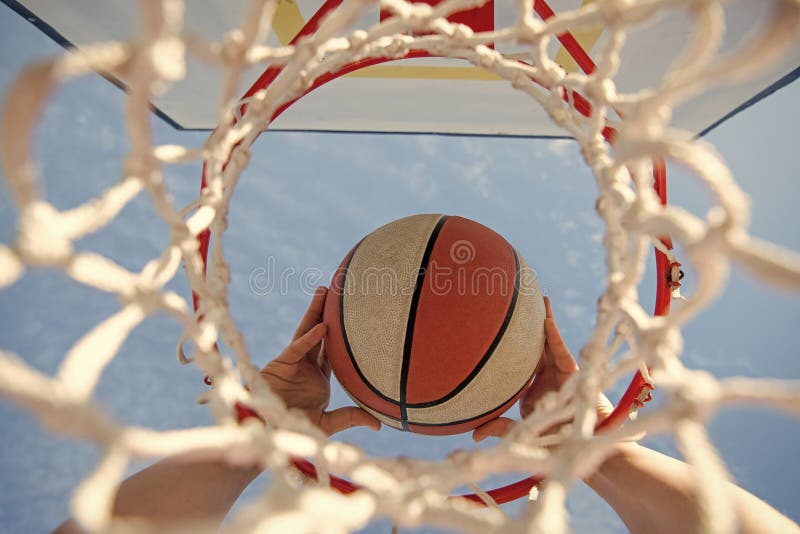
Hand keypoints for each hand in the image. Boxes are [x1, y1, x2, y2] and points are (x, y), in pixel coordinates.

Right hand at [260, 286, 380, 435]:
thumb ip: (351, 418)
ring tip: (325, 291)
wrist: (268, 432)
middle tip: (338, 293)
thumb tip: (379, 425)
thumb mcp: (327, 423)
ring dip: (315, 312)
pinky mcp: (282, 364)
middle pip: (320, 333)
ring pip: (307, 331)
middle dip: (327, 313)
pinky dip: (309, 338)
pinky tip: (322, 327)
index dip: (341, 335)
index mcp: (318, 377)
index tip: (355, 320)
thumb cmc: (294, 430)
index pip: (332, 351)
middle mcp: (306, 365)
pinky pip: (298, 348)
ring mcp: (294, 362)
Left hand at [472, 296, 610, 441]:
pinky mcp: (574, 374)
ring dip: (545, 320)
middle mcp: (547, 376)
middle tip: (519, 302)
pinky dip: (554, 335)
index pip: (520, 361)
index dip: (510, 346)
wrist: (578, 448)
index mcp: (533, 387)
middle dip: (529, 325)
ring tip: (538, 297)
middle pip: (536, 345)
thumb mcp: (520, 432)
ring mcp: (560, 373)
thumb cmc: (552, 442)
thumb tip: (472, 434)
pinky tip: (546, 319)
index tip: (495, 330)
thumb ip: (499, 428)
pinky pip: (561, 351)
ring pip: (550, 342)